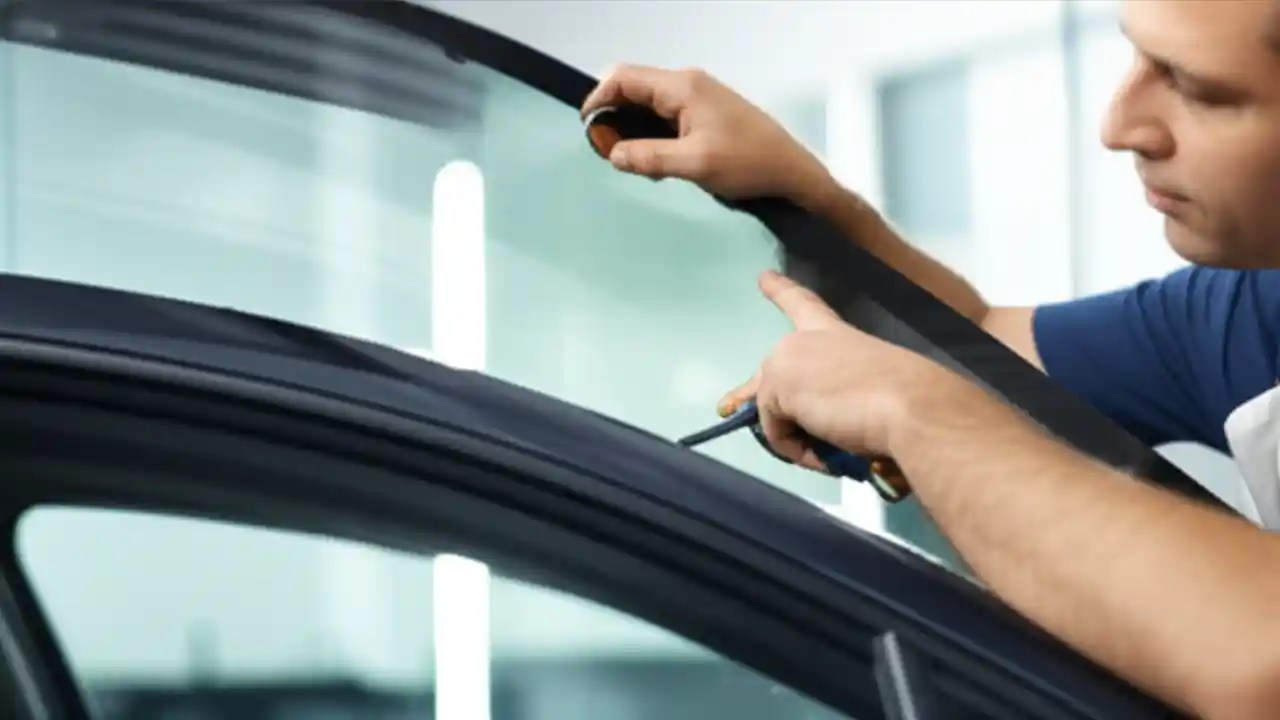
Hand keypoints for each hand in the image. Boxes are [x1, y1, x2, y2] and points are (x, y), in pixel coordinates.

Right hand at [581, 65, 834, 203]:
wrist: (791, 170)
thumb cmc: (747, 163)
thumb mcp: (694, 165)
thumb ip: (650, 157)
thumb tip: (613, 155)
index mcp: (682, 87)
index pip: (624, 78)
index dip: (599, 99)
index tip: (588, 129)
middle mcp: (688, 84)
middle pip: (634, 88)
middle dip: (615, 117)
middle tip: (609, 152)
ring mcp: (698, 96)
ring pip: (649, 104)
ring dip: (635, 129)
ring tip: (635, 161)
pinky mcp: (705, 111)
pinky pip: (666, 115)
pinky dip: (653, 134)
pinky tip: (658, 161)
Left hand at [725, 270, 951, 472]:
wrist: (912, 407)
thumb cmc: (906, 399)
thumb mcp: (869, 388)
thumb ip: (839, 394)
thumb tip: (819, 422)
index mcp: (833, 332)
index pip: (802, 304)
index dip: (781, 290)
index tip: (763, 276)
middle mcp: (803, 339)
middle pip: (770, 376)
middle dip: (772, 414)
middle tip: (782, 436)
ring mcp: (784, 359)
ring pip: (774, 415)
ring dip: (799, 441)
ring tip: (834, 450)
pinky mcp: (774, 387)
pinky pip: (773, 433)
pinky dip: (796, 451)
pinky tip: (824, 451)